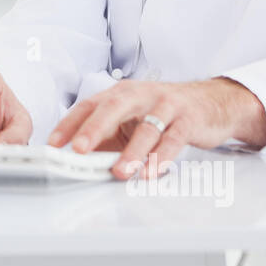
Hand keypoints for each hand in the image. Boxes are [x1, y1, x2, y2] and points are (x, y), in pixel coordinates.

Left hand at [47, 76, 265, 179]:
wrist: (212, 102)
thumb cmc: (165, 111)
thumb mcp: (132, 119)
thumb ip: (110, 137)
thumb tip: (82, 162)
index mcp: (122, 93)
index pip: (89, 105)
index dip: (70, 123)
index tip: (54, 143)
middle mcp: (142, 94)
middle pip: (113, 107)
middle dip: (94, 129)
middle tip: (79, 150)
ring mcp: (167, 105)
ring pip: (147, 128)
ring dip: (132, 152)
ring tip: (120, 171)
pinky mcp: (188, 120)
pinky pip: (173, 139)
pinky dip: (162, 157)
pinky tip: (152, 171)